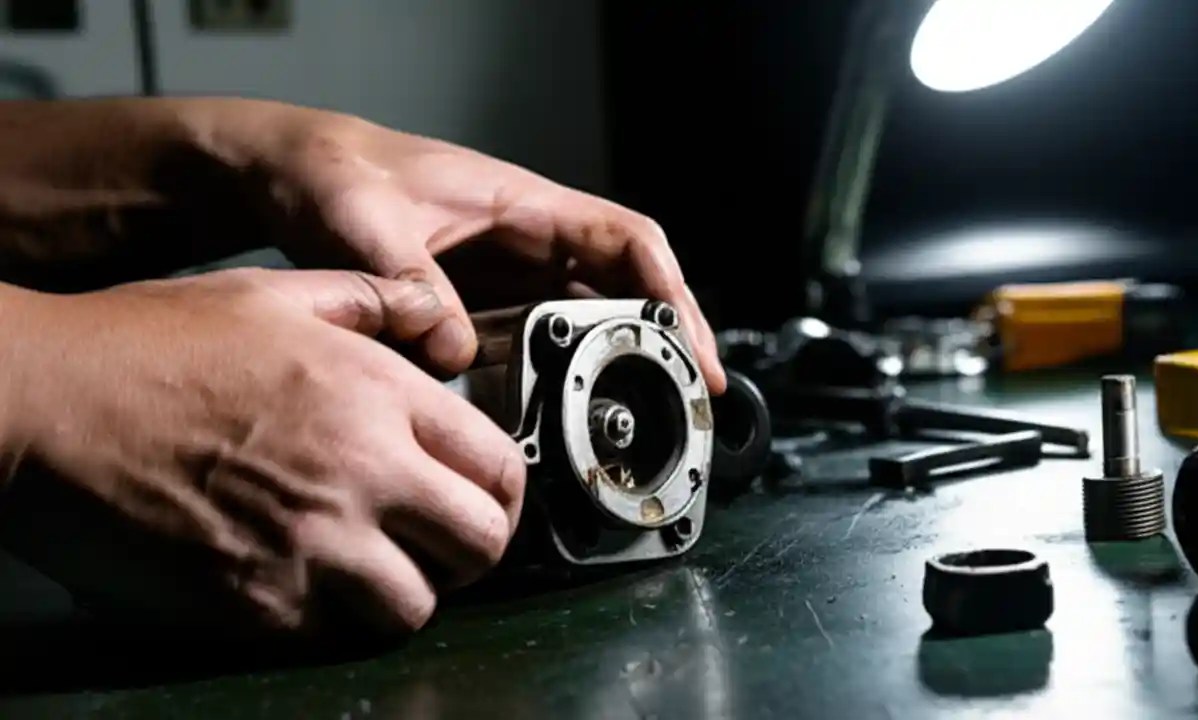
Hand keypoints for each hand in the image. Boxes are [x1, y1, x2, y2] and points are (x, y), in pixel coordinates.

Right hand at [0, 268, 523, 636]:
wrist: (44, 406)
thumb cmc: (147, 343)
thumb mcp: (273, 294)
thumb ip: (371, 300)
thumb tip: (433, 312)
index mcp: (379, 395)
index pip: (499, 466)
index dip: (503, 490)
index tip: (484, 497)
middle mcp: (362, 472)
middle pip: (480, 545)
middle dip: (471, 548)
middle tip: (440, 540)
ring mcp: (312, 545)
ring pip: (415, 606)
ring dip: (404, 592)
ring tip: (371, 566)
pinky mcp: (257, 603)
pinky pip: (330, 632)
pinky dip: (328, 617)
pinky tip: (299, 577)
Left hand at [198, 101, 725, 392]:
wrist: (284, 174)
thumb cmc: (328, 173)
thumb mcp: (366, 224)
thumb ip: (414, 288)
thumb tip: (458, 355)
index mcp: (523, 206)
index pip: (629, 242)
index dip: (672, 295)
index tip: (692, 352)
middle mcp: (528, 239)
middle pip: (625, 287)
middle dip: (662, 340)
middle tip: (684, 400)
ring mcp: (507, 271)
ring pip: (589, 316)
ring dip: (618, 361)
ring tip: (639, 416)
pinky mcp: (479, 301)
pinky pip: (540, 338)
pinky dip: (563, 373)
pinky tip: (564, 412)